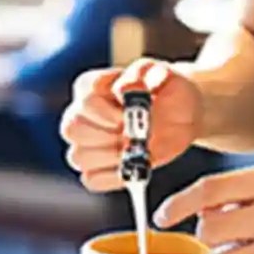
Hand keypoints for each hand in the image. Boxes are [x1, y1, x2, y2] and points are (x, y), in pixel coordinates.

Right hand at [60, 58, 201, 191]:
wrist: (181, 113)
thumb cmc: (167, 89)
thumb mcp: (161, 73)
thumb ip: (142, 73)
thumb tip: (125, 87)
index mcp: (93, 86)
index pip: (84, 100)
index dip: (105, 112)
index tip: (126, 116)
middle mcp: (83, 114)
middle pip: (72, 129)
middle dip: (104, 136)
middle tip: (131, 135)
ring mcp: (88, 143)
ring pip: (78, 157)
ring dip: (109, 158)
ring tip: (135, 150)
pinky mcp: (99, 166)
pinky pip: (92, 180)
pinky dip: (112, 177)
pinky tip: (132, 167)